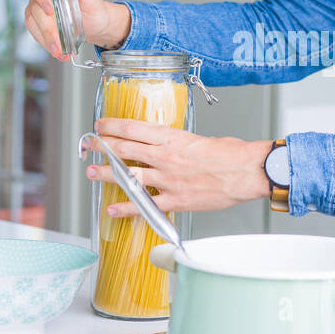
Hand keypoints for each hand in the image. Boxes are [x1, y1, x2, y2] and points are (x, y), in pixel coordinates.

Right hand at [24, 0, 131, 60]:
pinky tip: (59, 51)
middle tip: (59, 42)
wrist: (95, 25)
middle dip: (47, 28)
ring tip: (60, 51)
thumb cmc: (94, 8)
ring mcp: (39, 5)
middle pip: (35, 6)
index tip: (49, 9)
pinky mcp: (38, 20)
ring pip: (33, 21)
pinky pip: (36, 32)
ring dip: (46, 39)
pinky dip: (47, 43)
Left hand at [82, 119, 272, 215]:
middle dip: (101, 146)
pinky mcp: (175, 200)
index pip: (133, 128)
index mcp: (172, 138)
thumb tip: (168, 145)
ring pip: (128, 176)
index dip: (111, 126)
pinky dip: (126, 207)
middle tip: (88, 145)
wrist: (246, 172)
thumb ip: (180, 142)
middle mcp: (165, 157)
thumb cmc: (231, 154)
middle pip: (124, 149)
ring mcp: (168, 180)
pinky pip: (145, 205)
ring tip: (91, 173)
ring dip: (106, 174)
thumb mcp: (201, 139)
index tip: (100, 125)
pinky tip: (112, 208)